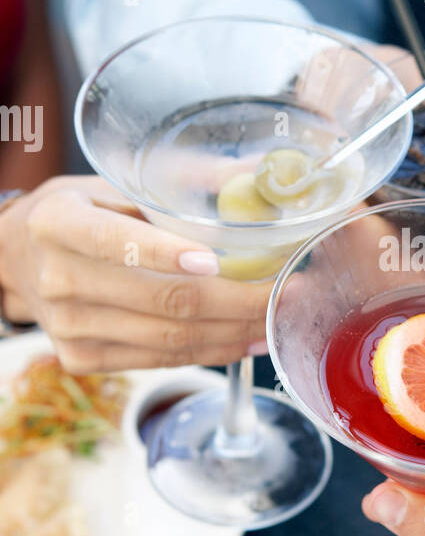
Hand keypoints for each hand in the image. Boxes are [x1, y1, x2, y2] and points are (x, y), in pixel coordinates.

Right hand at [0, 177, 269, 372]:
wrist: (17, 257)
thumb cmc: (79, 211)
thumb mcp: (114, 182)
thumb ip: (182, 182)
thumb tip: (259, 174)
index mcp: (60, 224)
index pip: (118, 243)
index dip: (167, 255)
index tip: (216, 262)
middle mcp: (60, 280)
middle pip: (162, 301)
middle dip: (237, 302)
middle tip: (287, 292)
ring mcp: (69, 328)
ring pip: (168, 339)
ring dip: (232, 333)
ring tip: (276, 319)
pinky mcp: (81, 359)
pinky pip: (159, 360)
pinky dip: (208, 352)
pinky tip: (242, 339)